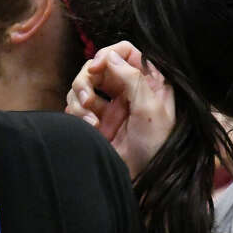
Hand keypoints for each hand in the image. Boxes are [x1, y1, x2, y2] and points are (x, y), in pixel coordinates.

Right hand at [65, 41, 173, 178]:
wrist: (146, 180)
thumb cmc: (156, 146)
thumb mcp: (151, 109)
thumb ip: (132, 79)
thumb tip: (109, 55)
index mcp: (147, 82)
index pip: (124, 52)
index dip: (107, 54)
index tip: (96, 68)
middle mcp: (126, 90)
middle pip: (96, 68)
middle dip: (86, 81)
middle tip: (87, 99)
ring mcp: (109, 106)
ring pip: (81, 87)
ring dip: (79, 101)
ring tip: (90, 121)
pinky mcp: (94, 121)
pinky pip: (75, 107)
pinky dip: (77, 115)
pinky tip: (90, 129)